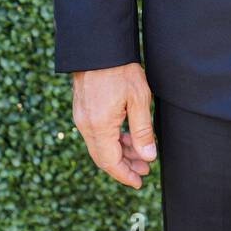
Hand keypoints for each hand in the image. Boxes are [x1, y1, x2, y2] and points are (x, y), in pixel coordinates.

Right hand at [71, 63, 157, 188]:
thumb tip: (148, 156)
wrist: (99, 48)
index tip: (139, 182)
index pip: (110, 162)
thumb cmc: (121, 70)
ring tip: (141, 154)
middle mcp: (86, 125)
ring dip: (119, 152)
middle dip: (124, 165)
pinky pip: (96, 133)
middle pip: (103, 157)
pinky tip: (127, 137)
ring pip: (100, 145)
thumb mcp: (139, 99)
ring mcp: (82, 117)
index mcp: (99, 126)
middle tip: (145, 169)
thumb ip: (142, 131)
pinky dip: (112, 139)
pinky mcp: (83, 109)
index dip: (125, 175)